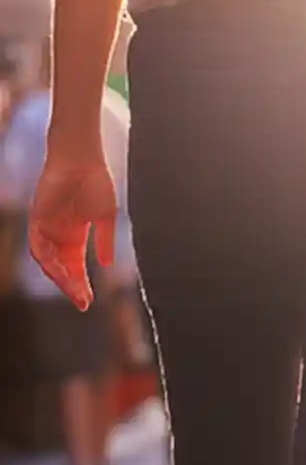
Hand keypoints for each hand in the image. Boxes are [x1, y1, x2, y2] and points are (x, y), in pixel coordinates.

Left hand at [28, 151, 116, 310]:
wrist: (81, 161)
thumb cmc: (95, 183)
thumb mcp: (106, 218)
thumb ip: (106, 241)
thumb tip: (108, 264)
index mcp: (75, 235)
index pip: (75, 267)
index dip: (81, 284)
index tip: (90, 302)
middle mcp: (58, 236)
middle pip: (61, 269)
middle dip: (72, 287)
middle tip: (83, 303)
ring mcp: (46, 229)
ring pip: (49, 263)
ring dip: (61, 279)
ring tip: (74, 291)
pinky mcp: (37, 220)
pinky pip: (38, 247)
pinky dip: (48, 262)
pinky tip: (61, 272)